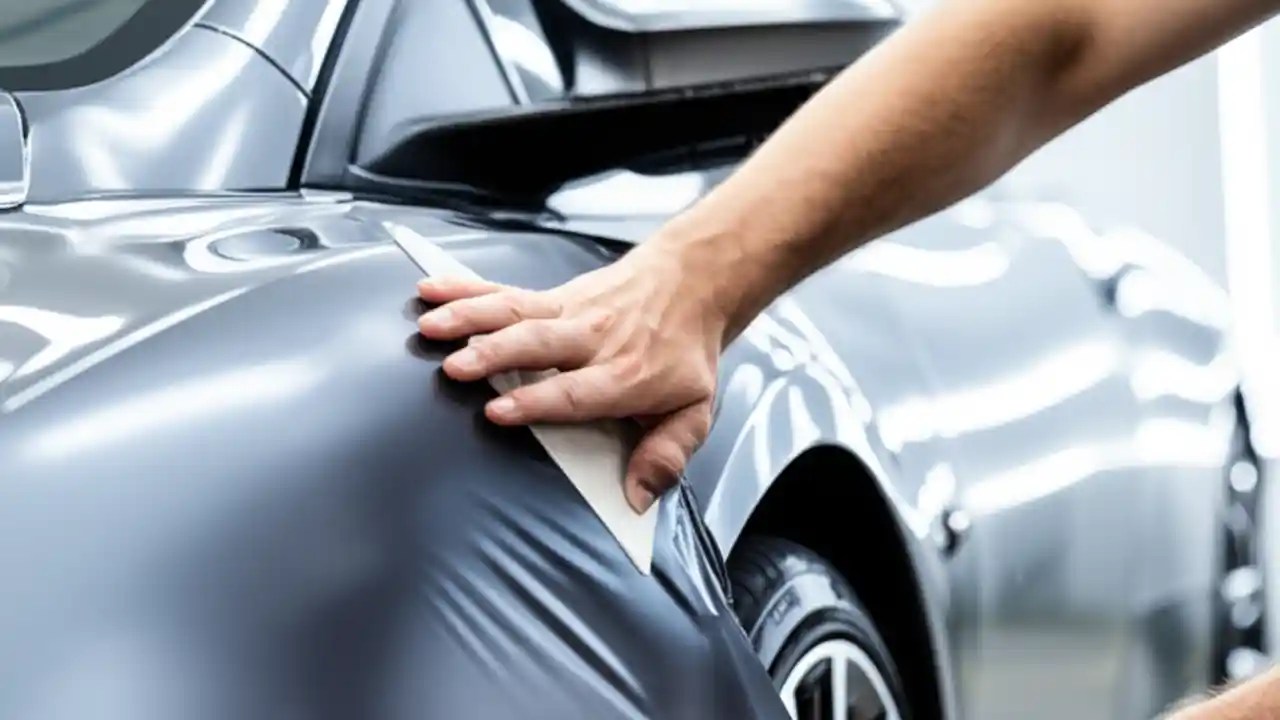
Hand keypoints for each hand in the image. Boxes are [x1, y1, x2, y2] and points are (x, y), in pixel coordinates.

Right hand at [415, 243, 725, 512]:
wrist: (694, 281)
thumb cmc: (685, 351)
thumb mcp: (695, 410)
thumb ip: (666, 455)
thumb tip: (637, 496)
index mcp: (623, 376)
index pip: (574, 391)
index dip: (535, 401)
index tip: (498, 412)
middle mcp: (591, 340)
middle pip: (538, 345)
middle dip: (495, 355)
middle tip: (455, 369)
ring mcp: (568, 313)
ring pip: (514, 312)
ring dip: (471, 318)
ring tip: (432, 327)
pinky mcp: (553, 296)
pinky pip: (505, 291)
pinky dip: (466, 287)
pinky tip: (432, 289)